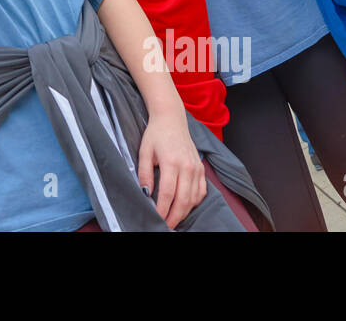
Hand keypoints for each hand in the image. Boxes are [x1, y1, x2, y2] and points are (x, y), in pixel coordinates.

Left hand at [137, 110, 205, 228]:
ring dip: (184, 212)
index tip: (156, 218)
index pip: (168, 193)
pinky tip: (185, 206)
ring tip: (173, 219)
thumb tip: (146, 193)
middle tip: (166, 225)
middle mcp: (187, 166)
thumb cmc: (156, 134)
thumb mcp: (144, 152)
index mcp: (171, 162)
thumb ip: (144, 173)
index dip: (163, 209)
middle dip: (174, 216)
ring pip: (194, 198)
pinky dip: (194, 202)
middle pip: (183, 199)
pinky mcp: (201, 168)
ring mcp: (196, 168)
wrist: (171, 119)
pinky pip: (201, 191)